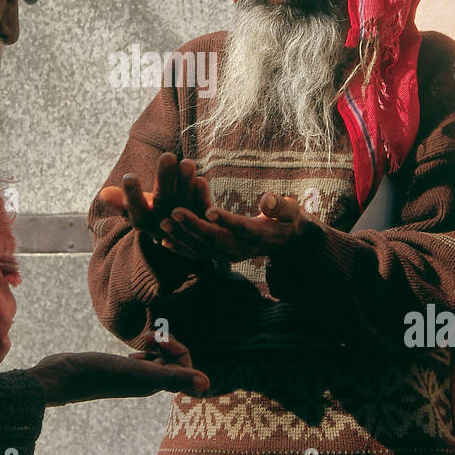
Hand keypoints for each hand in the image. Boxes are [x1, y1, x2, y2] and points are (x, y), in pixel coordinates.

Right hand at [27, 336, 209, 407]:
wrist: (60, 376)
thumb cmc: (99, 374)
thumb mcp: (139, 372)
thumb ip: (173, 377)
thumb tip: (208, 384)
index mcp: (154, 385)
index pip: (184, 367)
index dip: (178, 349)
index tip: (160, 338)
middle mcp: (146, 383)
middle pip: (173, 362)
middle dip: (169, 344)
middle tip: (152, 333)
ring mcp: (131, 377)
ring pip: (158, 360)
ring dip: (158, 344)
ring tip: (145, 336)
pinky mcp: (116, 368)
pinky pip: (143, 359)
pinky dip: (146, 348)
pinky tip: (137, 343)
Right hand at [97, 153, 211, 256]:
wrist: (182, 239)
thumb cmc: (154, 215)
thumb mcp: (137, 209)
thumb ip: (122, 200)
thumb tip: (103, 194)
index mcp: (143, 221)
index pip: (135, 208)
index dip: (132, 194)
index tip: (128, 177)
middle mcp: (163, 224)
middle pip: (163, 201)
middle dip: (165, 179)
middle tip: (168, 155)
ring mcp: (183, 225)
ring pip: (184, 202)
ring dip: (186, 183)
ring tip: (187, 162)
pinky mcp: (203, 223)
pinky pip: (202, 209)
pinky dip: (201, 196)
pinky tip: (201, 180)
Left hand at [155, 192, 318, 263]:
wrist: (285, 243)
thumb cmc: (288, 221)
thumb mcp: (291, 212)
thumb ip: (280, 206)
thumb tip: (267, 199)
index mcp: (258, 236)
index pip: (240, 228)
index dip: (225, 220)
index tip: (209, 210)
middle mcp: (240, 249)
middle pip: (214, 240)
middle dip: (193, 226)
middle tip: (174, 211)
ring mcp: (228, 255)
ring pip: (202, 248)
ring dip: (181, 237)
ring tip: (163, 223)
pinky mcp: (220, 255)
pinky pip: (199, 254)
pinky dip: (181, 248)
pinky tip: (164, 240)